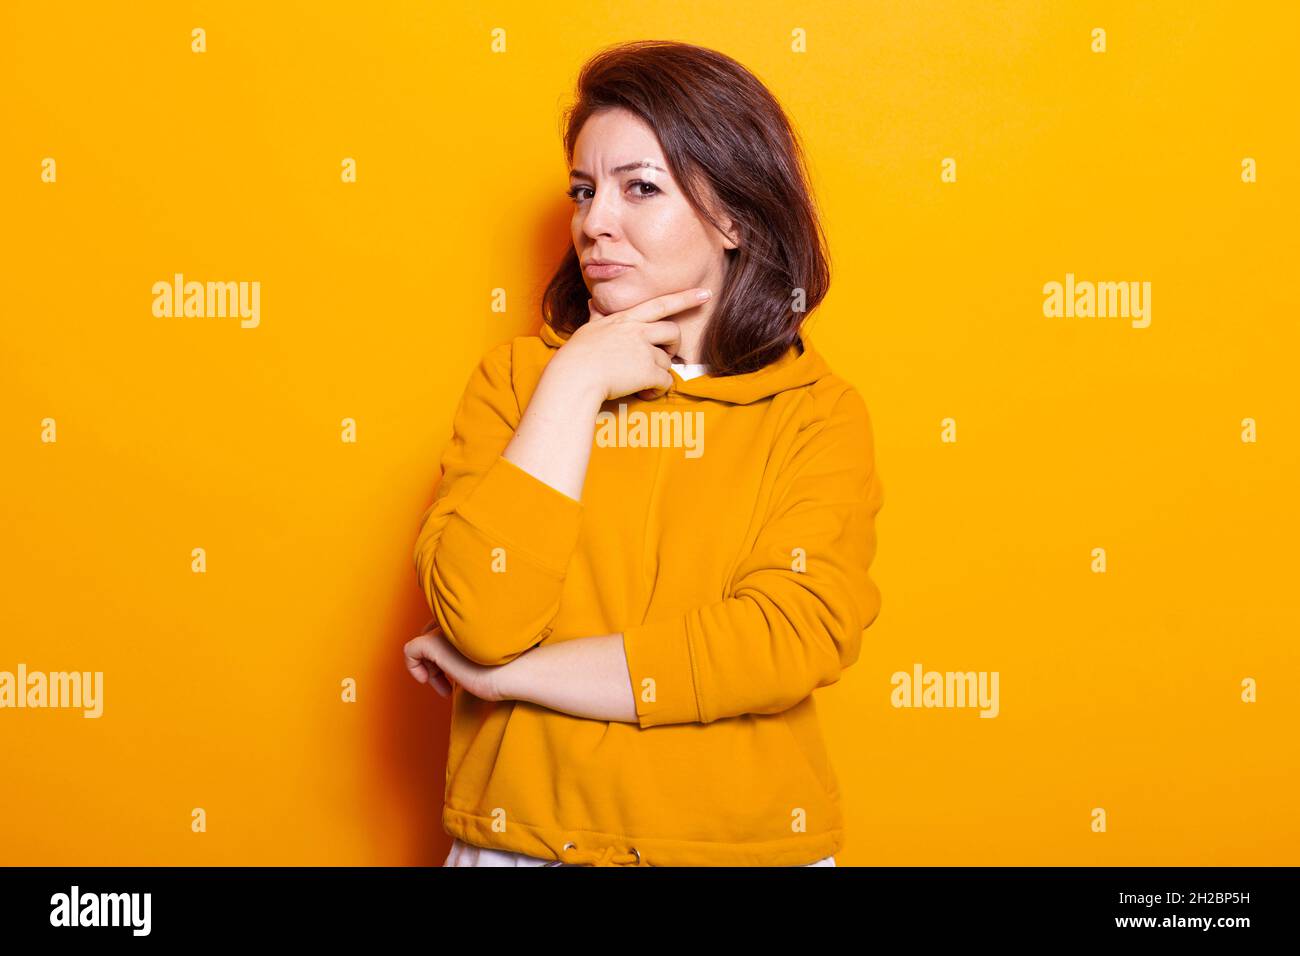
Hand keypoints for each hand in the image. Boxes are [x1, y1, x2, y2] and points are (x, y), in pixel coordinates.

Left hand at [404, 619, 504, 701]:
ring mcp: (444, 629)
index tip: (454, 676)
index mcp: (470, 618)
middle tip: (446, 682)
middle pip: (432, 637)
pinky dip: (413, 667)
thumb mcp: (488, 653)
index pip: (446, 629)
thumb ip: (471, 649)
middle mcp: (455, 619)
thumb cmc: (508, 668)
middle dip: (436, 662)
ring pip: (422, 646)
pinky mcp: (434, 643)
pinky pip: (410, 651)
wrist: (514, 672)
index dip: (446, 654)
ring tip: (442, 686)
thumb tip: (456, 662)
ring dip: (429, 669)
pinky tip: (425, 680)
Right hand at [547, 287, 711, 402]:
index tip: (705, 293)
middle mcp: (637, 331)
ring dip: (658, 373)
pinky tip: (644, 392)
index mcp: (625, 319)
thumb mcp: (587, 330)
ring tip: (641, 381)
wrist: (574, 376)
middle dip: (673, 345)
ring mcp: (643, 350)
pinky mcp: (647, 371)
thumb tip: (592, 303)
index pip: (660, 303)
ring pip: (667, 361)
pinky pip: (665, 381)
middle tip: (663, 356)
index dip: (685, 298)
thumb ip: (596, 317)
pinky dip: (657, 390)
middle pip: (673, 331)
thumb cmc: (576, 355)